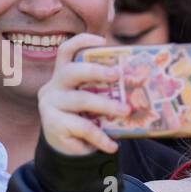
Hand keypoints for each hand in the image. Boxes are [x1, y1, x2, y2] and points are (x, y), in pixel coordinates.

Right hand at [37, 32, 130, 155]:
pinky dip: (101, 137)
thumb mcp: (95, 101)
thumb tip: (140, 83)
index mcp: (64, 75)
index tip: (103, 41)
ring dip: (106, 105)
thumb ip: (107, 90)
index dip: (82, 42)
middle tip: (117, 75)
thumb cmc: (87, 119)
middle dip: (96, 71)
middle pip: (71, 71)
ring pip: (81, 99)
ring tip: (126, 112)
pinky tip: (112, 145)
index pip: (66, 51)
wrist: (70, 150)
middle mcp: (53, 86)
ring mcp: (50, 105)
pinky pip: (82, 127)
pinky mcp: (53, 124)